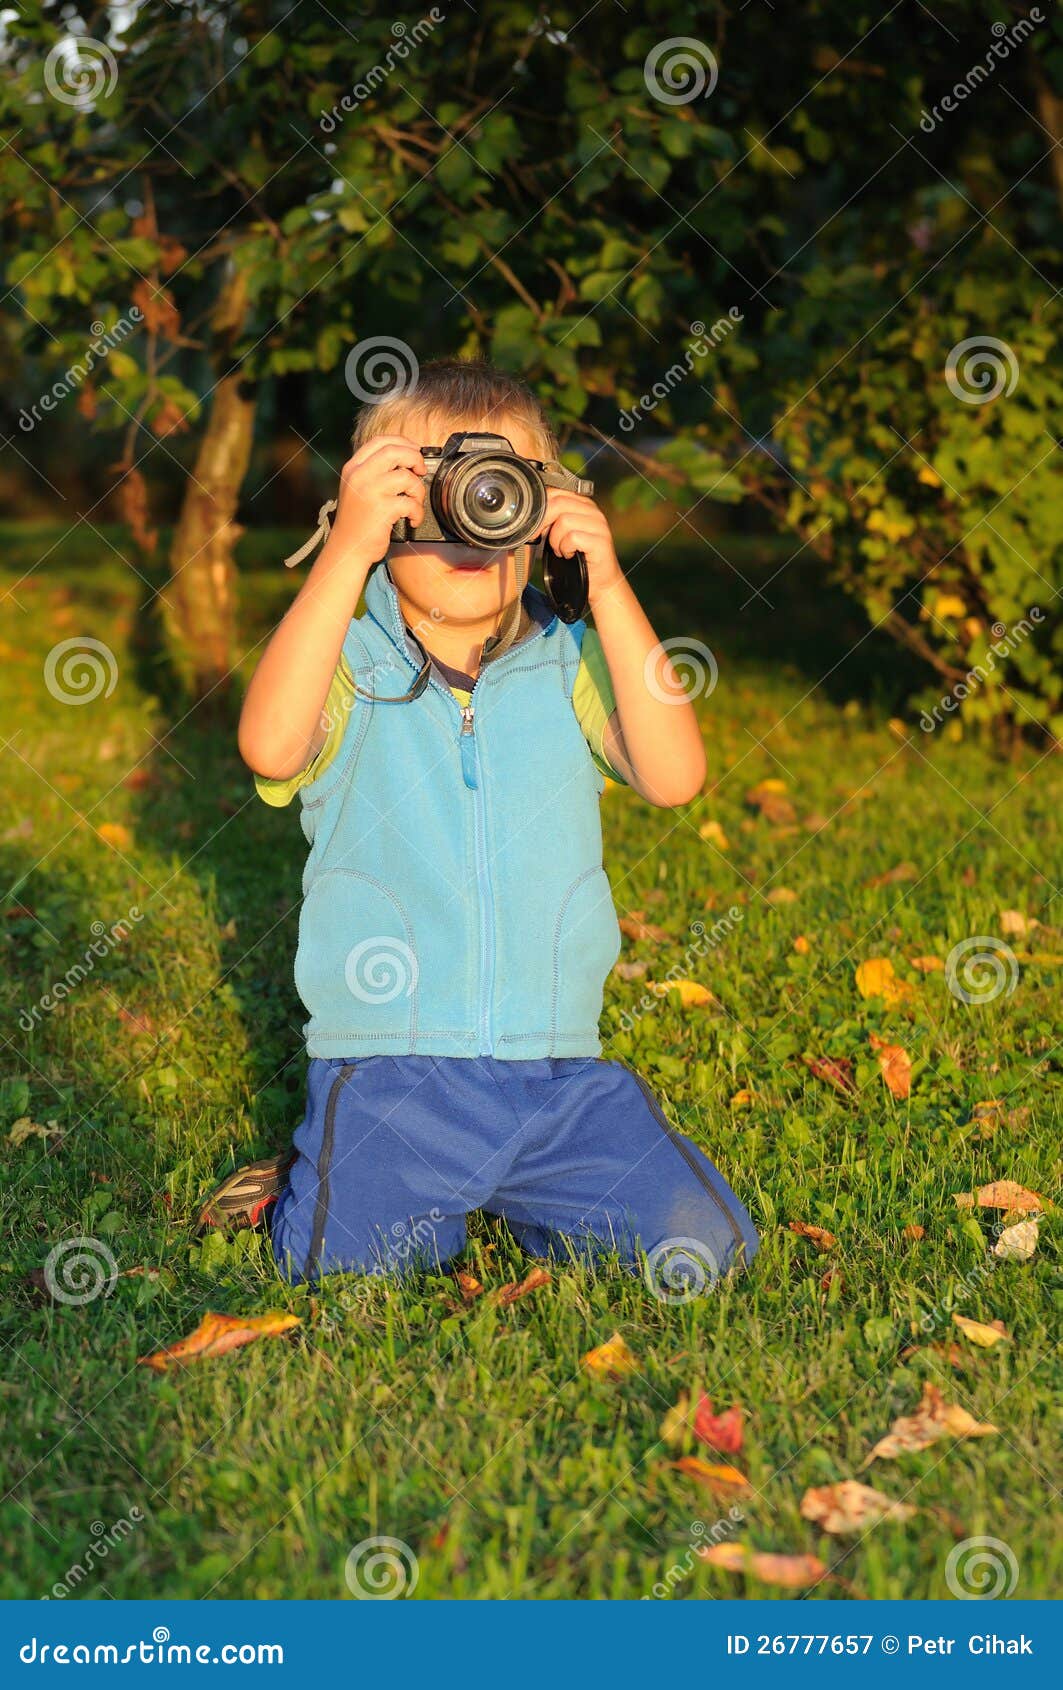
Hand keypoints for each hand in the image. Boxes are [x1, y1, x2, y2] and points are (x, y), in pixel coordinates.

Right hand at [323, 434, 426, 567]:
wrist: (348, 548)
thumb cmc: (358, 521)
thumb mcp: (358, 488)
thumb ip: (374, 472)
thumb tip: (408, 459)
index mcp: (353, 467)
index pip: (380, 441)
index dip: (402, 442)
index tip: (414, 451)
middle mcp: (359, 476)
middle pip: (394, 451)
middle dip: (415, 458)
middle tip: (421, 471)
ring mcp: (369, 492)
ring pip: (406, 477)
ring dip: (418, 490)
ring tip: (415, 502)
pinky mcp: (381, 510)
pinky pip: (410, 502)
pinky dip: (417, 512)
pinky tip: (413, 520)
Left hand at [536, 489, 622, 605]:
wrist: (599, 581)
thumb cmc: (576, 557)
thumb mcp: (560, 534)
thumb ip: (550, 520)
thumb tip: (528, 517)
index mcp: (582, 504)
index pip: (556, 492)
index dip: (539, 508)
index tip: (533, 527)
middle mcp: (593, 510)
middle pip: (559, 503)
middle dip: (543, 522)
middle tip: (540, 539)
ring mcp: (599, 525)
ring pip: (564, 521)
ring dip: (555, 539)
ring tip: (560, 549)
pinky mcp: (601, 541)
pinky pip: (573, 538)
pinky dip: (565, 549)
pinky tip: (569, 555)